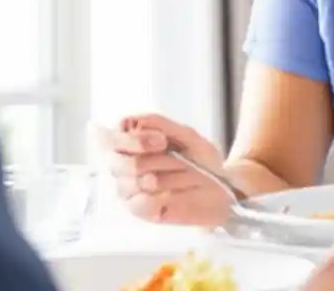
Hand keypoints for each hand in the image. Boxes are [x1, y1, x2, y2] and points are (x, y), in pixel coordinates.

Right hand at [96, 114, 230, 225]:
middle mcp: (124, 166)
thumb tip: (133, 123)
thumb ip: (159, 124)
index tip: (161, 141)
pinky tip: (171, 194)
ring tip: (186, 176)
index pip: (110, 139)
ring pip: (133, 183)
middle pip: (119, 164)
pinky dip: (157, 198)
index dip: (132, 141)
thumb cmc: (200, 159)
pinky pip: (139, 204)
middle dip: (154, 161)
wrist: (223, 186)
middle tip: (179, 159)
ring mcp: (130, 189)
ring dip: (165, 177)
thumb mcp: (185, 134)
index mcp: (130, 143)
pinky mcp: (140, 210)